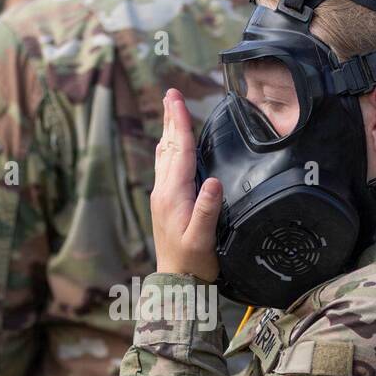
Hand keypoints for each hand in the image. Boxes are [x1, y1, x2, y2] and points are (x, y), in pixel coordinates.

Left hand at [151, 88, 220, 281]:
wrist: (176, 282)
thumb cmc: (193, 263)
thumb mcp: (203, 240)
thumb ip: (207, 211)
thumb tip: (213, 181)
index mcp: (173, 195)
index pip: (177, 151)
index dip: (179, 123)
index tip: (176, 99)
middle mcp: (163, 191)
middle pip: (167, 147)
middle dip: (170, 119)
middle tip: (170, 94)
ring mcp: (162, 197)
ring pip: (164, 155)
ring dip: (168, 131)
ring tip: (170, 110)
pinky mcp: (164, 203)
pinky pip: (166, 167)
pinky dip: (170, 148)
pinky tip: (171, 145)